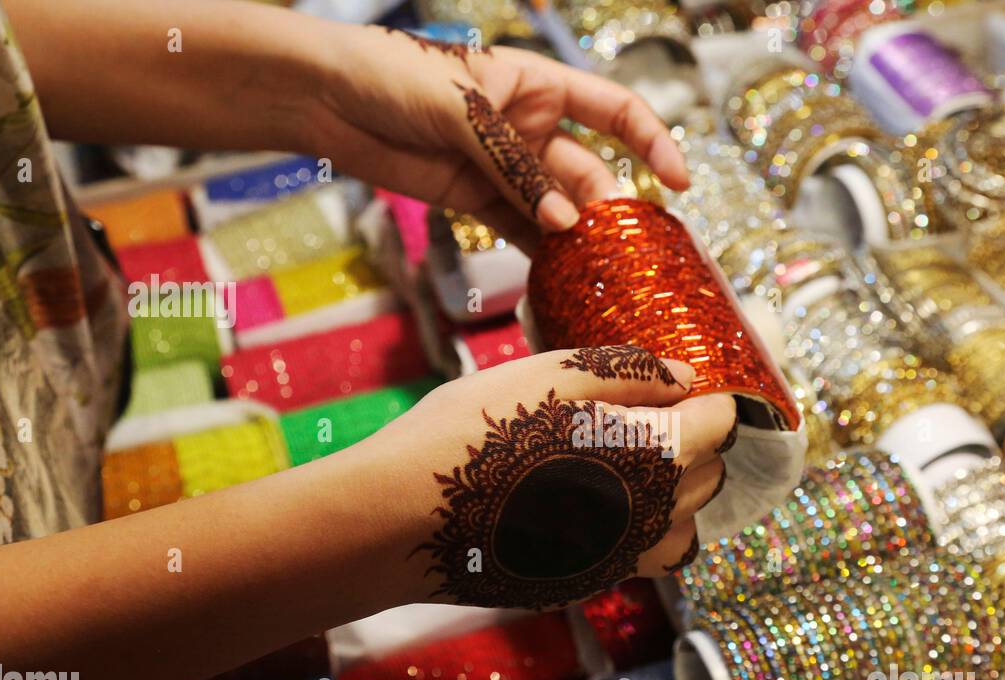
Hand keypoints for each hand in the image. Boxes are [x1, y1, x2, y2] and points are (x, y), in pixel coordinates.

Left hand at [304, 25, 690, 249]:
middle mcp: (529, 126)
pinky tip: (558, 277)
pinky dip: (539, 255)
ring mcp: (504, 167)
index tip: (679, 183)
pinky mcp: (475, 201)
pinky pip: (520, 231)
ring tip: (595, 273)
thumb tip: (563, 222)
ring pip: (556, 208)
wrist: (325, 97)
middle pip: (587, 172)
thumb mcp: (464, 114)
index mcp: (538, 84)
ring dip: (575, 239)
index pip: (615, 111)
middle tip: (620, 249)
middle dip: (606, 209)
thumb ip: (515, 168)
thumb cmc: (393, 75)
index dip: (653, 143)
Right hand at [372, 346, 735, 609]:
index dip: (704, 398)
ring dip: (670, 495)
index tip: (670, 388)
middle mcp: (655, 517)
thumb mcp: (551, 375)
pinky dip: (632, 528)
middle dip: (690, 443)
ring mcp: (622, 559)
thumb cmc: (473, 432)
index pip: (722, 422)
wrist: (403, 520)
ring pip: (683, 529)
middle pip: (709, 476)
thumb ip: (630, 372)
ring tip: (617, 464)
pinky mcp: (587, 584)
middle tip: (635, 416)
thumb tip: (685, 379)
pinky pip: (637, 557)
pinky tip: (580, 503)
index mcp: (658, 455)